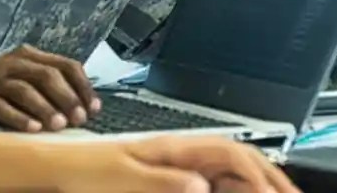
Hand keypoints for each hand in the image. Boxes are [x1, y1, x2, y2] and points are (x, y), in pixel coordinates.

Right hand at [0, 44, 98, 131]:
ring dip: (45, 108)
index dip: (82, 86)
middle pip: (47, 75)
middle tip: (79, 119)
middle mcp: (14, 63)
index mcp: (30, 56)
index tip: (94, 108)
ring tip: (59, 126)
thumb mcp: (23, 78)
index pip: (65, 65)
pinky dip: (19, 118)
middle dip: (67, 97)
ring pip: (25, 90)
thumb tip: (82, 108)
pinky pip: (1, 106)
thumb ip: (48, 86)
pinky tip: (33, 130)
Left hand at [56, 136, 300, 192]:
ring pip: (231, 176)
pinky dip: (235, 192)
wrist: (65, 167)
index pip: (231, 155)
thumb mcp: (125, 177)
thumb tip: (202, 185)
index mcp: (177, 148)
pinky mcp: (173, 181)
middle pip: (240, 164)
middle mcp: (185, 155)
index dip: (258, 175)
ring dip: (256, 187)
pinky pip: (213, 185)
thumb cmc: (90, 168)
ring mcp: (181, 168)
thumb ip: (164, 182)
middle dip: (271, 179)